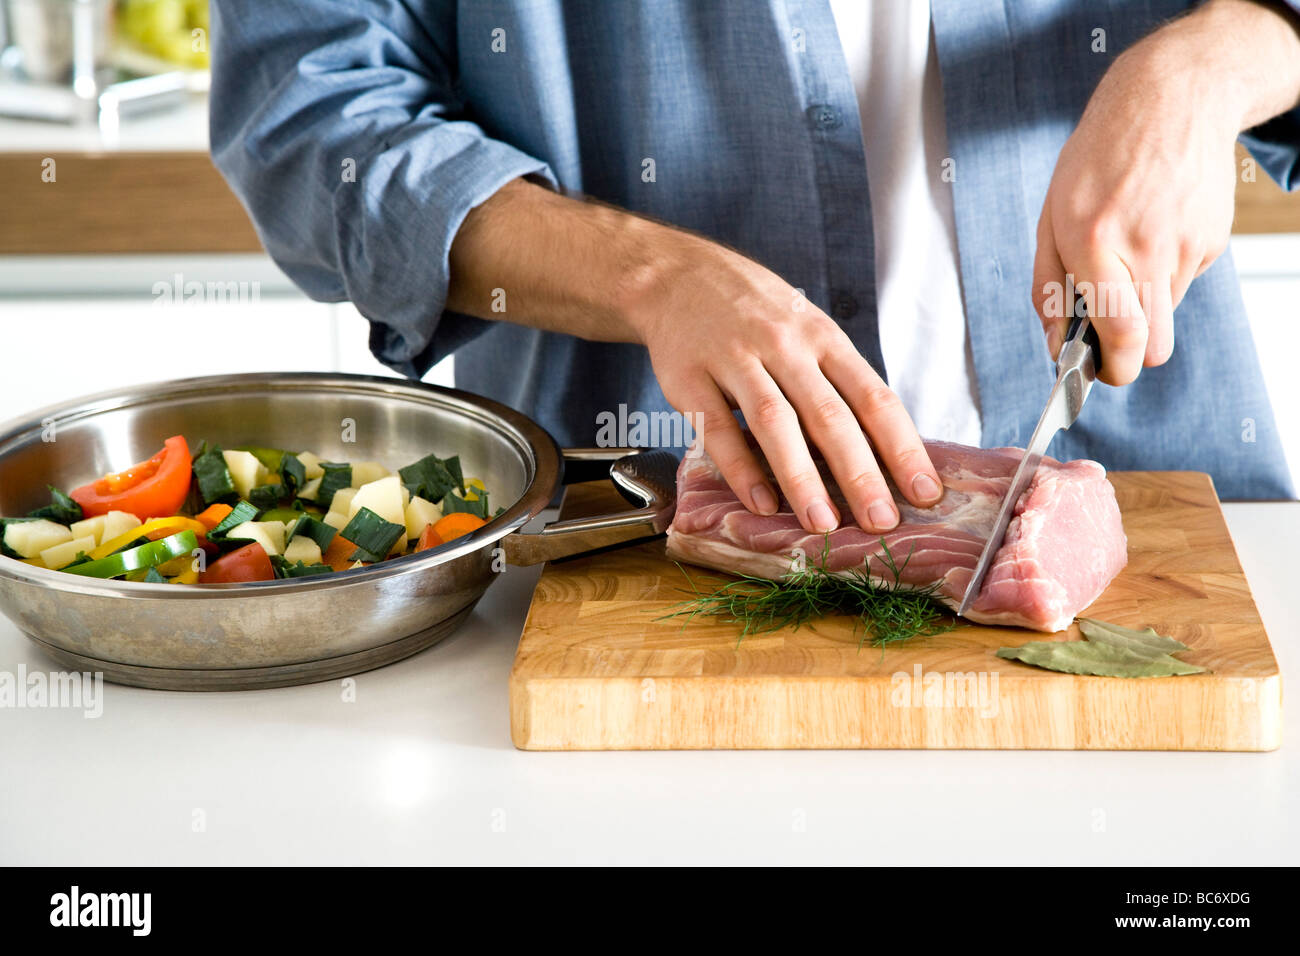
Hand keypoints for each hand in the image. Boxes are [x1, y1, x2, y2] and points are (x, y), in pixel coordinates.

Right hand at [623, 233, 942, 533]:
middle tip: (881, 520)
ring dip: (802, 477)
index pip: (873, 396)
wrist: (677, 274)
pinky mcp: (690, 378)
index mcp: (823, 337)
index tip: (925, 491)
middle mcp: (784, 345)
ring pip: (776, 423)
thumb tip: (883, 452)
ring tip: (823, 522)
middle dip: (860, 473)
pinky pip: (718, 429)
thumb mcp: (807, 328)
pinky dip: (742, 470)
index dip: (902, 447)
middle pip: (830, 414)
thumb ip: (836, 381)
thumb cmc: (755, 312)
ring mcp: (735, 359)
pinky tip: (763, 504)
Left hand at [1033, 0, 1299, 384]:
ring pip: (1168, 316)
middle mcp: (1146, 248)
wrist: (1169, 101)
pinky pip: (1184, 281)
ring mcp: (1187, 245)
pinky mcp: (1213, 239)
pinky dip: (1164, 272)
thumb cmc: (1098, 159)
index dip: (1113, 369)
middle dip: (1132, 355)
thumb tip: (1055, 347)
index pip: (1122, 334)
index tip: (1100, 373)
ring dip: (1144, 305)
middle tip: (1110, 338)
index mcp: (1095, 242)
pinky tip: (1152, 232)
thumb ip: (1047, 288)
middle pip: (1156, 348)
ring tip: (1125, 258)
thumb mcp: (1049, 218)